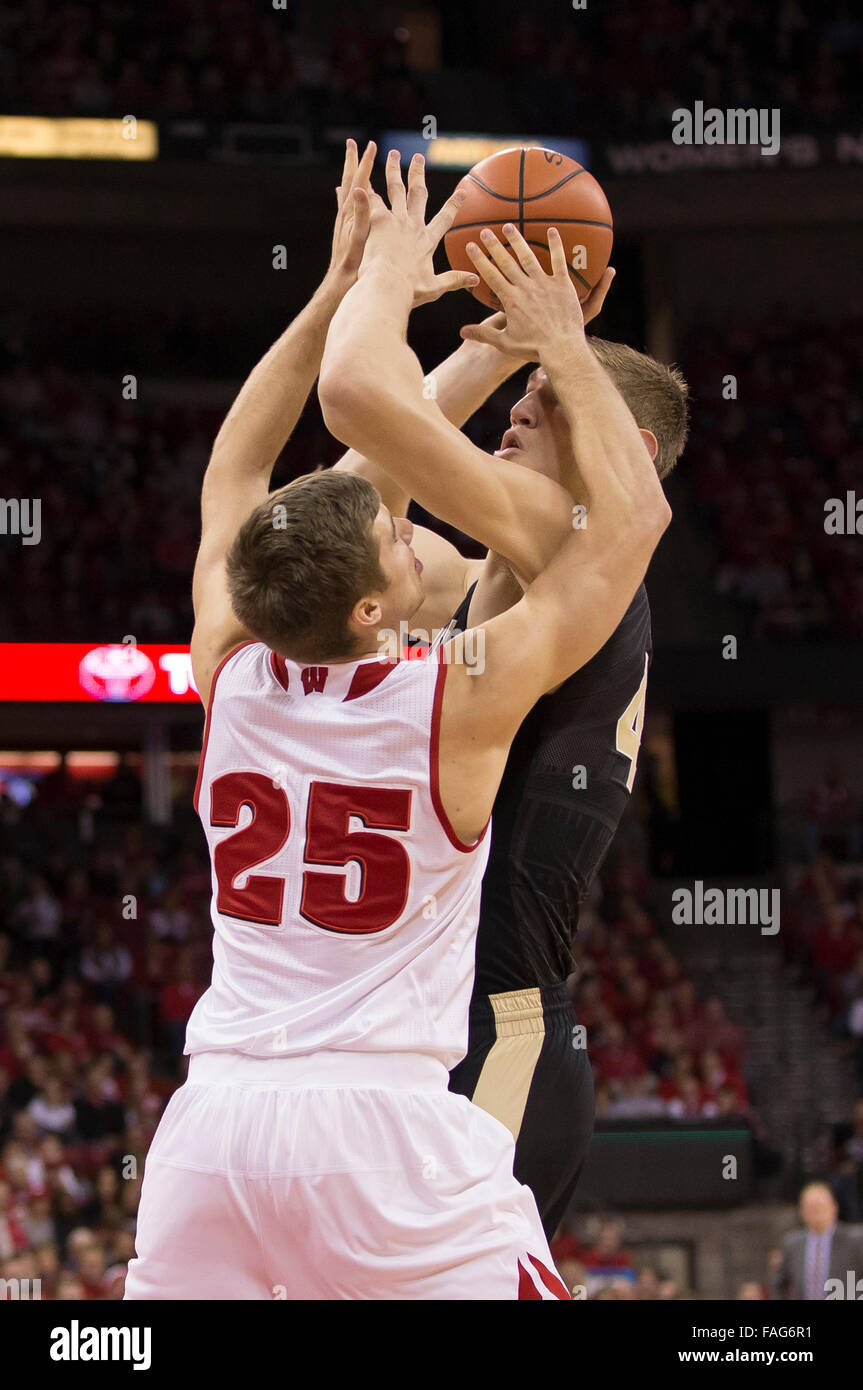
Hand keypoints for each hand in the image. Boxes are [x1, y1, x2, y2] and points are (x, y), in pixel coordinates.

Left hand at [324, 139, 375, 291]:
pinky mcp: (344, 231)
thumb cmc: (354, 266)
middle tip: (353, 142)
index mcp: (352, 215)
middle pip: (350, 182)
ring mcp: (343, 223)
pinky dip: (347, 194)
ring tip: (352, 160)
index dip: (365, 164)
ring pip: (348, 192)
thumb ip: (360, 214)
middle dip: (353, 162)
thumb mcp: (360, 239)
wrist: (340, 285)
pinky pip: (346, 206)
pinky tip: (345, 192)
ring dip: (351, 175)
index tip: (372, 145)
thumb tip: (360, 190)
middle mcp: (345, 216)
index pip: (360, 183)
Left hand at [359, 149, 479, 306]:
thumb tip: (476, 280)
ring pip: (396, 189)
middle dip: (419, 175)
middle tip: (419, 159)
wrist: (388, 286)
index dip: (454, 205)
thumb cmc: (409, 291)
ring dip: (394, 170)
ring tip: (393, 154)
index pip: (444, 219)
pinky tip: (362, 176)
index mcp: (427, 242)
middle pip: (419, 194)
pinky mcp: (379, 220)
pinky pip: (373, 199)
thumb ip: (454, 280)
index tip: (462, 192)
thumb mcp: (435, 288)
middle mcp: (414, 226)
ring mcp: (397, 220)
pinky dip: (368, 188)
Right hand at [456, 225, 602, 358]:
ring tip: (509, 227)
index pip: (491, 275)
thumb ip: (484, 334)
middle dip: (494, 245)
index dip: (479, 259)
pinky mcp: (562, 284)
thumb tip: (462, 331)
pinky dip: (556, 245)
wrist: (561, 348)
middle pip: (506, 262)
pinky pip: (559, 261)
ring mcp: (544, 283)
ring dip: (518, 241)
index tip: (471, 246)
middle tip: (485, 231)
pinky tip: (552, 230)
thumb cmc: (534, 348)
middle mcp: (525, 287)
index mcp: (511, 300)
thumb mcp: (505, 343)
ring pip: (528, 257)